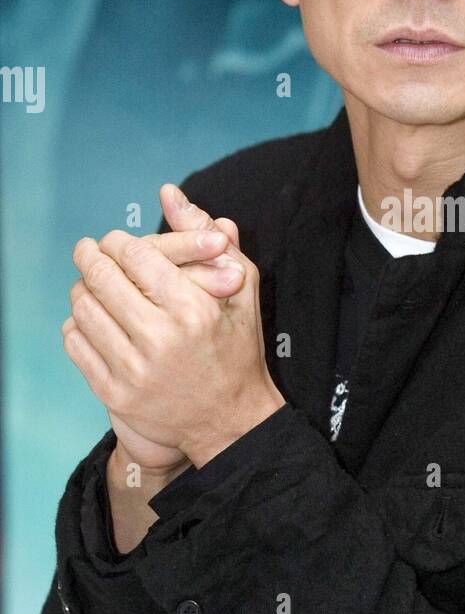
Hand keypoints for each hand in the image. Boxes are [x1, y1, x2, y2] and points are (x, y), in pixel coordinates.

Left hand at [63, 184, 284, 467]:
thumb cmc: (238, 347)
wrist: (232, 420)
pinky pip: (76, 345)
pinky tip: (95, 321)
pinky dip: (78, 326)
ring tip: (93, 286)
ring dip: (83, 290)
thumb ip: (205, 237)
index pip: (135, 254)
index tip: (116, 242)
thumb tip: (169, 193)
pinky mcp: (116, 395)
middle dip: (91, 257)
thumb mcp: (239, 287)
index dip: (118, 241)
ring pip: (82, 310)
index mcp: (194, 309)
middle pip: (100, 278)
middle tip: (90, 251)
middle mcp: (161, 339)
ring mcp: (134, 371)